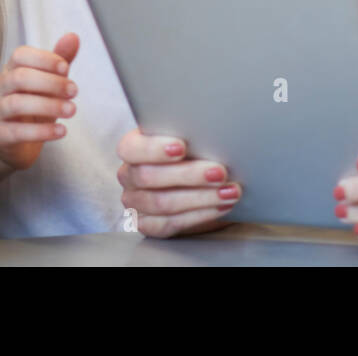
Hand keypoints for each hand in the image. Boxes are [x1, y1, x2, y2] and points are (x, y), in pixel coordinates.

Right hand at [0, 33, 79, 170]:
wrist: (12, 143)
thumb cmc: (34, 106)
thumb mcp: (50, 82)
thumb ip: (60, 60)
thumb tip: (74, 36)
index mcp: (12, 70)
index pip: (20, 55)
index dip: (44, 59)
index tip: (66, 68)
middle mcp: (0, 87)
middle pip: (19, 78)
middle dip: (50, 83)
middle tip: (74, 91)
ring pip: (16, 104)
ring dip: (48, 106)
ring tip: (72, 110)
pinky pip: (17, 132)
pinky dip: (42, 132)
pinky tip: (62, 131)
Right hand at [116, 130, 239, 236]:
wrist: (200, 184)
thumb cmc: (194, 153)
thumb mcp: (191, 140)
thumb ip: (192, 136)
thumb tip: (213, 132)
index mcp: (133, 148)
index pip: (131, 148)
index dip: (154, 149)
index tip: (182, 147)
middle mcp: (129, 175)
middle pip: (150, 177)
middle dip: (189, 174)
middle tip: (219, 172)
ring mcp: (135, 202)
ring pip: (162, 203)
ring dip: (201, 197)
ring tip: (228, 191)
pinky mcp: (148, 224)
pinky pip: (170, 223)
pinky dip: (200, 214)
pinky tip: (221, 206)